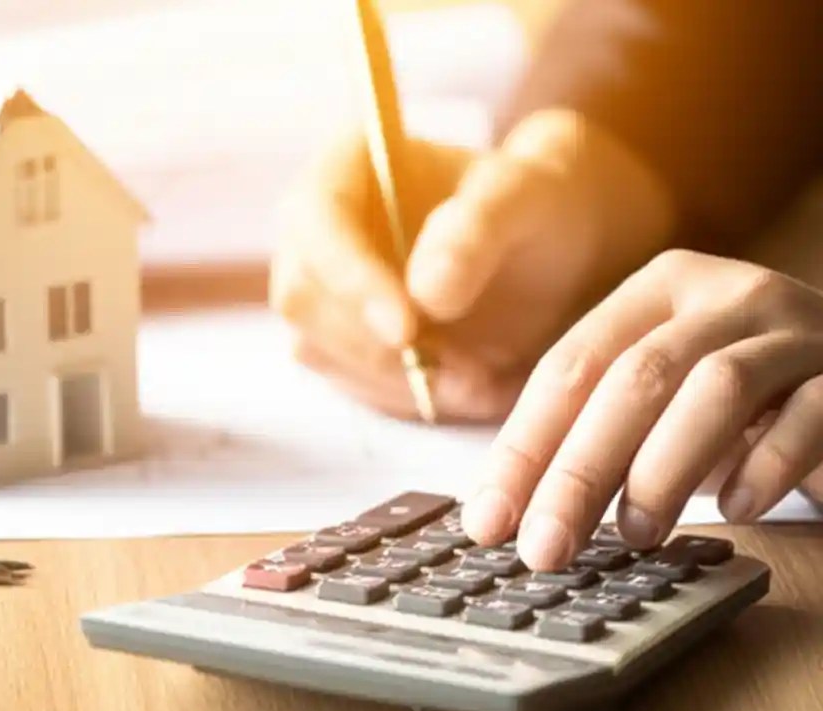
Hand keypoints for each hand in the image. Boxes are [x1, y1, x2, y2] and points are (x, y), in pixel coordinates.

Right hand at [271, 109, 675, 422]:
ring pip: (317, 346)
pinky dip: (402, 396)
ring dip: (392, 379)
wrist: (554, 248)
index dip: (351, 280)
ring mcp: (320, 286)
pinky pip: (346, 379)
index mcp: (345, 165)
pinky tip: (464, 386)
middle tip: (461, 371)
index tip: (407, 330)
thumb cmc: (539, 204)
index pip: (316, 223)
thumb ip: (480, 230)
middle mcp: (314, 226)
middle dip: (375, 345)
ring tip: (477, 379)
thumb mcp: (529, 200)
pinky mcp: (337, 338)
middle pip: (304, 296)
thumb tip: (426, 291)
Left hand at [462, 250, 822, 569]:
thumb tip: (501, 511)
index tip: (487, 521)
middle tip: (544, 547)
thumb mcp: (662, 400)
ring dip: (664, 469)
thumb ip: (592, 432)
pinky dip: (765, 465)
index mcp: (659, 290)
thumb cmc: (743, 404)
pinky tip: (736, 511)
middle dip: (578, 471)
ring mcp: (799, 329)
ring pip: (717, 387)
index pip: (569, 366)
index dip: (524, 447)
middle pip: (633, 378)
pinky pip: (810, 414)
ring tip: (635, 535)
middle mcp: (726, 294)